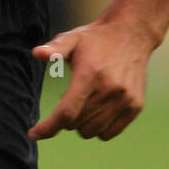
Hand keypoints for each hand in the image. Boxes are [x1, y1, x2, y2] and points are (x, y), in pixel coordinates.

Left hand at [28, 19, 153, 142]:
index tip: (33, 134)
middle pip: (76, 124)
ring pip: (92, 131)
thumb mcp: (73, 38)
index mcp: (90, 73)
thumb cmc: (96, 38)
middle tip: (70, 96)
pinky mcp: (135, 106)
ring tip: (84, 101)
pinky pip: (109, 134)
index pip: (67, 112)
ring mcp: (125, 99)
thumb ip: (55, 48)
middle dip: (65, 117)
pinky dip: (98, 128)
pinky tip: (97, 109)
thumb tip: (36, 53)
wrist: (132, 34)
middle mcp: (110, 89)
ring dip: (81, 124)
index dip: (48, 127)